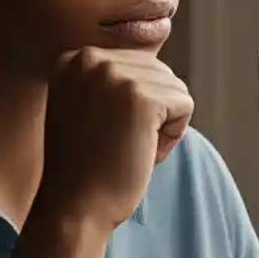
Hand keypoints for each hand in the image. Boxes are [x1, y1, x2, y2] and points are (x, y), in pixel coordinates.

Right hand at [33, 47, 193, 231]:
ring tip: (127, 148)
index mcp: (73, 57)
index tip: (103, 132)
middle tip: (118, 144)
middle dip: (152, 112)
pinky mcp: (141, 97)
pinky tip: (141, 152)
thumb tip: (157, 50)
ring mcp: (115, 75)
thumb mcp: (87, 106)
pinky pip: (185, 105)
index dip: (132, 106)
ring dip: (162, 125)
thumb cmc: (86, 167)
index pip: (136, 65)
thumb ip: (111, 78)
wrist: (74, 207)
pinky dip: (172, 134)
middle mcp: (89, 58)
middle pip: (158, 72)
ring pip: (174, 88)